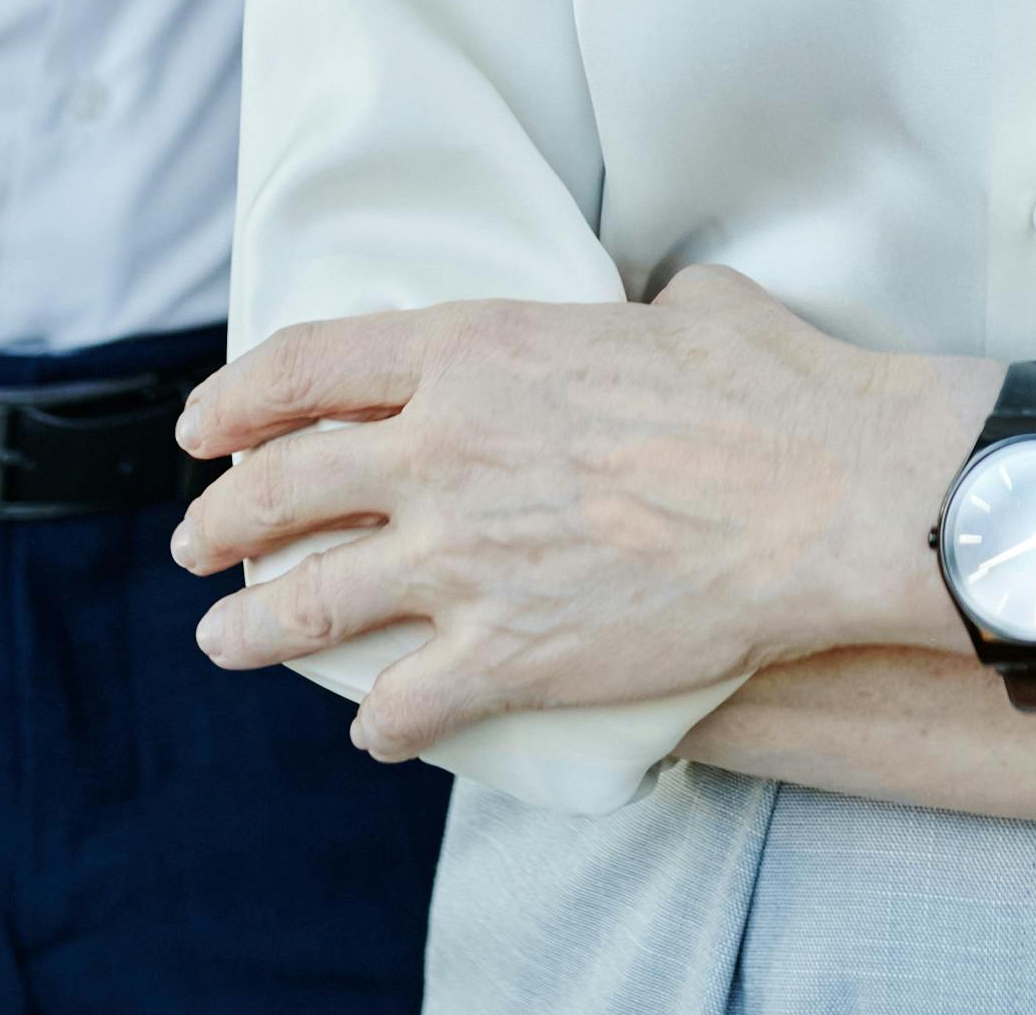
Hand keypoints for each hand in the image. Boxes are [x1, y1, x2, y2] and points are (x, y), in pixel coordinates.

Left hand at [171, 267, 988, 756]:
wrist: (835, 497)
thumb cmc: (775, 390)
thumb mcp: (682, 307)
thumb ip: (627, 311)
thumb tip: (653, 311)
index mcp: (472, 352)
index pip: (304, 366)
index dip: (235, 400)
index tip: (202, 429)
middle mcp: (443, 454)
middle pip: (280, 489)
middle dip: (220, 521)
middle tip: (199, 539)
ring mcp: (466, 562)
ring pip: (306, 606)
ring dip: (248, 629)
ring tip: (222, 639)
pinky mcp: (508, 655)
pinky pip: (401, 703)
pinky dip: (377, 722)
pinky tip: (374, 727)